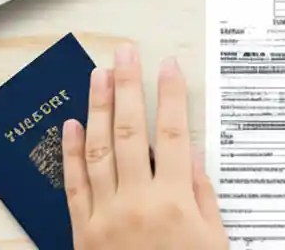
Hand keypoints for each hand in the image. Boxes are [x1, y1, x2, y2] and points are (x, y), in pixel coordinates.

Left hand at [62, 44, 227, 249]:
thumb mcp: (214, 242)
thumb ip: (203, 197)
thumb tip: (193, 156)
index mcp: (175, 201)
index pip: (174, 134)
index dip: (171, 96)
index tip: (168, 66)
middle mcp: (137, 202)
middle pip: (131, 131)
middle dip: (128, 87)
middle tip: (125, 53)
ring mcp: (106, 216)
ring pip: (99, 150)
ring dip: (97, 108)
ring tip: (98, 74)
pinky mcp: (83, 233)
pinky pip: (74, 186)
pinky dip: (70, 153)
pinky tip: (70, 125)